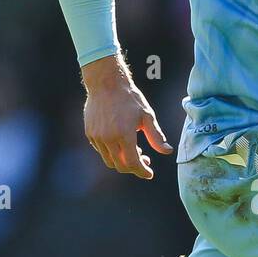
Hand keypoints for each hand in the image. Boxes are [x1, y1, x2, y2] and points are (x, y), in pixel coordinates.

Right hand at [82, 55, 172, 177]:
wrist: (106, 83)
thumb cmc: (130, 98)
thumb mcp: (147, 116)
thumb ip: (156, 136)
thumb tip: (167, 151)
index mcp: (124, 135)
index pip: (133, 163)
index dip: (142, 171)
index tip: (149, 174)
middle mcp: (108, 138)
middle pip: (120, 165)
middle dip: (134, 168)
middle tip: (145, 160)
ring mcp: (97, 137)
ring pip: (109, 160)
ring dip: (122, 162)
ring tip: (134, 151)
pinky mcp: (90, 133)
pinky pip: (101, 151)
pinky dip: (112, 153)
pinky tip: (120, 144)